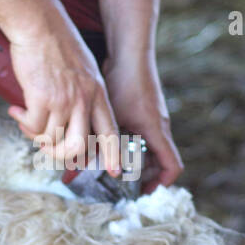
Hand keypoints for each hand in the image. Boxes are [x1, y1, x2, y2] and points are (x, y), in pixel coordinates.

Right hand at [7, 11, 121, 173]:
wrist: (37, 22)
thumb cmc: (55, 41)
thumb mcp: (81, 68)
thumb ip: (82, 92)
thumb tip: (70, 119)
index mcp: (97, 93)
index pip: (111, 131)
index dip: (114, 155)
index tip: (116, 171)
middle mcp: (84, 99)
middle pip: (79, 148)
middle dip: (60, 156)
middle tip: (46, 148)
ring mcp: (64, 100)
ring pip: (51, 139)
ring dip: (35, 136)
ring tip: (27, 122)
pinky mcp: (42, 97)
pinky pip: (32, 127)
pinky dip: (22, 124)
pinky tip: (16, 111)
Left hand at [103, 55, 182, 189]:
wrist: (130, 53)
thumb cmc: (124, 82)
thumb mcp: (108, 119)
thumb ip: (93, 146)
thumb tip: (72, 173)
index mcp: (157, 132)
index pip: (172, 167)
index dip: (161, 184)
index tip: (143, 192)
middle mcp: (159, 127)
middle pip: (159, 161)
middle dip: (142, 174)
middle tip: (120, 181)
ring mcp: (153, 118)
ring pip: (148, 149)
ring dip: (132, 159)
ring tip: (109, 163)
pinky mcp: (145, 110)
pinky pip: (142, 135)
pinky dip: (128, 143)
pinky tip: (106, 141)